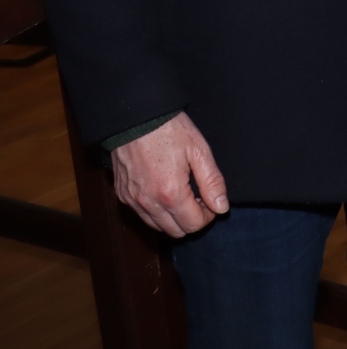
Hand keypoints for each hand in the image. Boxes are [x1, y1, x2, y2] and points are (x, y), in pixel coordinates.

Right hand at [110, 113, 228, 236]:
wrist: (134, 117)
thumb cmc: (169, 130)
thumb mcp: (199, 151)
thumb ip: (212, 182)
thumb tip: (222, 207)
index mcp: (170, 193)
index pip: (193, 225)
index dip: (208, 215)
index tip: (210, 199)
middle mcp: (148, 203)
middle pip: (175, 232)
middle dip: (192, 219)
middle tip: (199, 197)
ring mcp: (132, 200)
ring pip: (157, 227)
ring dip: (174, 218)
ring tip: (183, 193)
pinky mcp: (122, 195)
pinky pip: (142, 215)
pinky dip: (156, 211)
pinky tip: (165, 191)